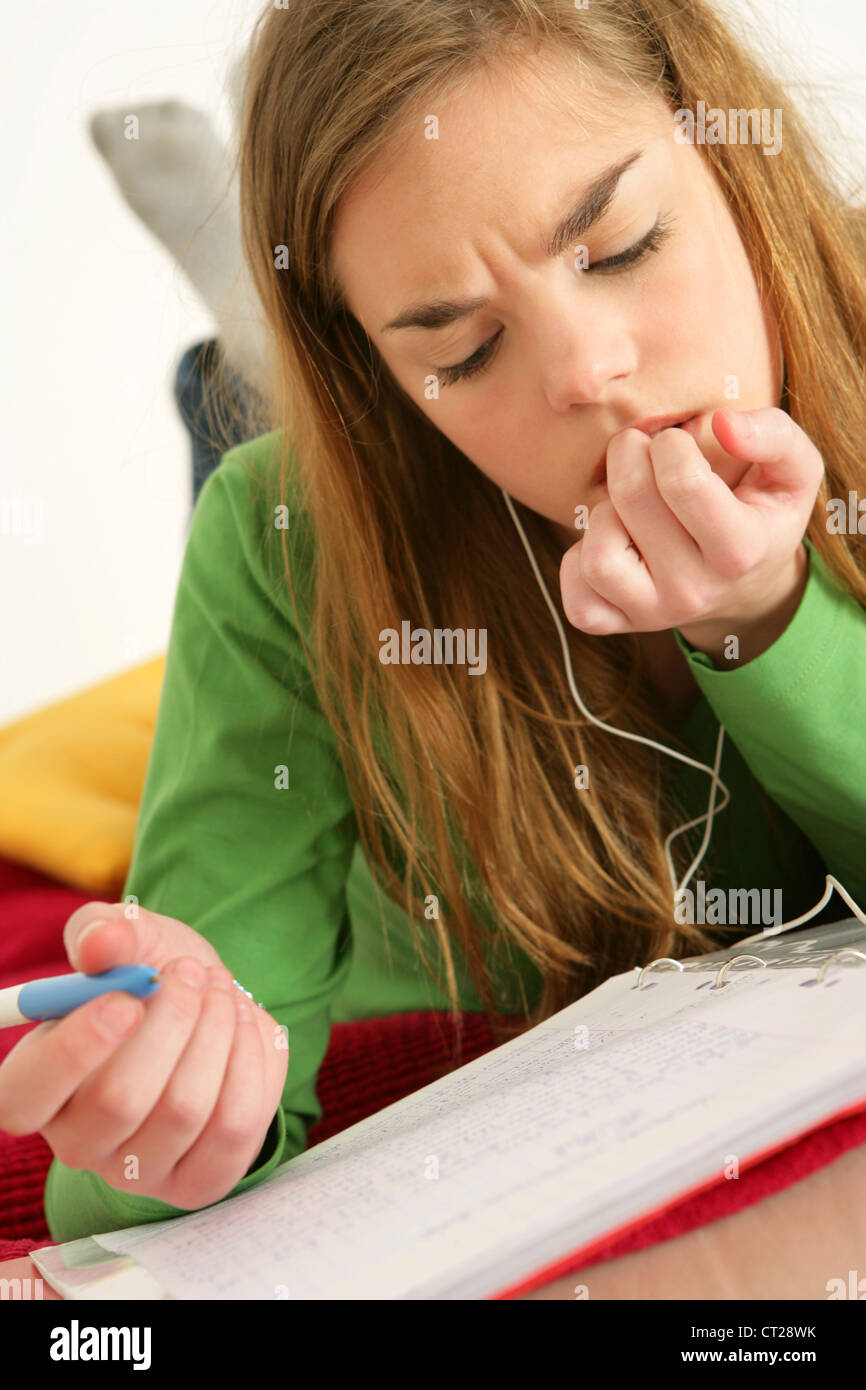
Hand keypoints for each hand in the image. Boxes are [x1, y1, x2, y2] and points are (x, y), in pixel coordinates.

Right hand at [0, 902, 288, 1210]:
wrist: (206, 1007)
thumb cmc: (149, 975)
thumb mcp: (124, 941)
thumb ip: (103, 932)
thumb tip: (103, 943)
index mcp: (34, 1087)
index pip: (24, 1099)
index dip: (73, 1051)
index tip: (127, 999)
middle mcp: (78, 1143)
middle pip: (119, 1102)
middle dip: (170, 1021)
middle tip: (192, 972)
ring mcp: (139, 1172)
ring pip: (185, 1111)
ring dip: (216, 1032)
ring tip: (220, 990)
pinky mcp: (199, 1181)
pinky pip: (235, 1130)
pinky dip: (251, 1063)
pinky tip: (245, 1025)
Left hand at [559, 408, 822, 653]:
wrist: (747, 589)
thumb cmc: (763, 514)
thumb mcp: (795, 472)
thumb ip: (775, 435)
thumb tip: (722, 422)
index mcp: (741, 550)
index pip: (682, 481)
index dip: (670, 444)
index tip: (676, 443)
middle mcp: (694, 591)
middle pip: (630, 501)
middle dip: (628, 456)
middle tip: (641, 453)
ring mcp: (652, 614)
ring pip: (597, 556)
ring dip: (602, 514)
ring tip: (627, 505)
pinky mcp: (617, 625)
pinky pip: (575, 597)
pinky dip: (577, 562)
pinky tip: (612, 542)